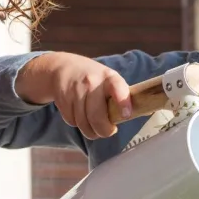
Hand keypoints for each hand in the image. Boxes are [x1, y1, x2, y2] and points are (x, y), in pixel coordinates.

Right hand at [15, 51, 130, 139]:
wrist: (64, 67)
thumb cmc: (94, 78)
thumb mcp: (109, 79)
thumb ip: (120, 95)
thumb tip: (136, 114)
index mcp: (109, 77)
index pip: (117, 89)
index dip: (123, 103)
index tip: (126, 115)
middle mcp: (91, 82)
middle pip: (97, 116)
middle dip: (104, 131)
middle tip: (108, 132)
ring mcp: (75, 90)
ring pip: (83, 123)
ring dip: (90, 131)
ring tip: (94, 128)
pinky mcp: (62, 98)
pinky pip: (72, 121)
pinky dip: (77, 124)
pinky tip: (80, 116)